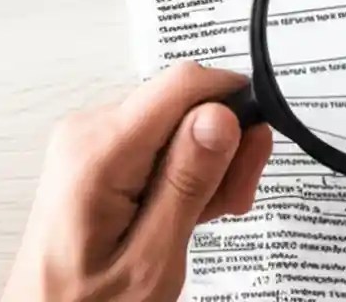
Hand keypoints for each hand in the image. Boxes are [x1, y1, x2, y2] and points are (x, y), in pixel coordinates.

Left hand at [1, 62, 272, 301]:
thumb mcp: (150, 261)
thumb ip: (187, 184)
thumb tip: (220, 115)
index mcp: (98, 152)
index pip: (184, 83)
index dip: (232, 106)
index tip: (255, 150)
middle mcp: (90, 132)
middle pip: (187, 103)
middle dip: (224, 148)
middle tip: (232, 203)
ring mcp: (93, 141)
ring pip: (181, 122)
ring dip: (209, 166)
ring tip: (205, 218)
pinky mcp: (101, 153)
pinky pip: (163, 141)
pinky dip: (186, 172)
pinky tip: (187, 211)